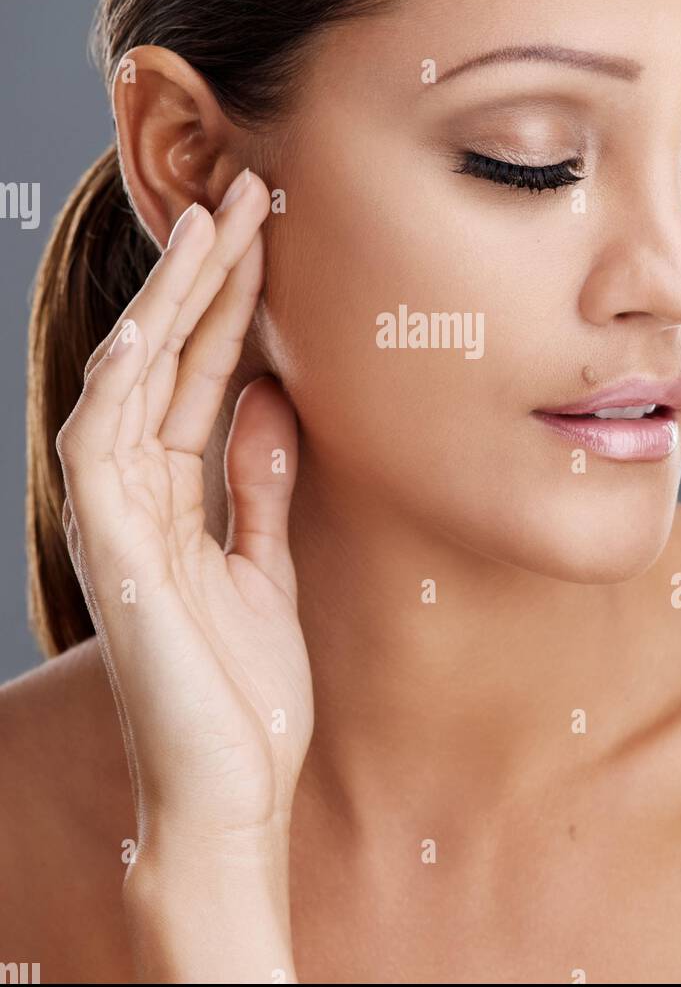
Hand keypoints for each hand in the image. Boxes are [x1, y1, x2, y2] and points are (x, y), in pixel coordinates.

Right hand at [56, 168, 312, 868]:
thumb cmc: (245, 690)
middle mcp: (136, 497)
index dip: (227, 301)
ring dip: (165, 304)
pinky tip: (148, 328)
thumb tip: (271, 396)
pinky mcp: (115, 556)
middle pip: (164, 361)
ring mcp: (118, 523)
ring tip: (207, 227)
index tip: (265, 232)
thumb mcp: (264, 564)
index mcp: (173, 497)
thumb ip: (256, 484)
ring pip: (128, 385)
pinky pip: (103, 452)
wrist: (232, 793)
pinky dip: (122, 387)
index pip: (198, 375)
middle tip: (242, 194)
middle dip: (201, 276)